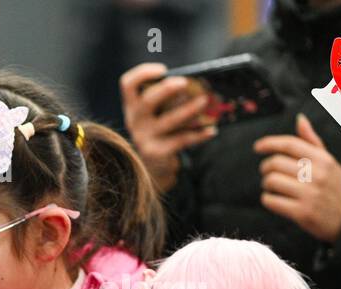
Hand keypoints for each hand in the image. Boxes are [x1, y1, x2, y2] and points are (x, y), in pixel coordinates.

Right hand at [120, 63, 217, 192]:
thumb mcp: (159, 112)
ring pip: (168, 121)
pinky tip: (212, 130)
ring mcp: (144, 137)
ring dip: (189, 109)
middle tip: (184, 82)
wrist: (153, 166)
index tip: (163, 70)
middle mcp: (135, 120)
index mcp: (134, 105)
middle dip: (166, 89)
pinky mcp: (157, 152)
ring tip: (205, 101)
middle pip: (146, 101)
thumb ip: (171, 97)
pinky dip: (199, 135)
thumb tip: (201, 84)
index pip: (128, 84)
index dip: (143, 74)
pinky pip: (182, 140)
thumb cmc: (162, 130)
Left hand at [254, 113, 340, 244]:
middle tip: (268, 172)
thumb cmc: (332, 187)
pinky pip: (271, 201)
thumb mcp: (328, 163)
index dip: (270, 143)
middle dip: (266, 167)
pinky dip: (267, 199)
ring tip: (273, 187)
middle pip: (276, 163)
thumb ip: (312, 142)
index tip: (258, 147)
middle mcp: (318, 175)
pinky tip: (274, 199)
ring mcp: (310, 194)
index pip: (291, 145)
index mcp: (324, 160)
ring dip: (266, 184)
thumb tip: (299, 119)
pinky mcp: (302, 212)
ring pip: (271, 181)